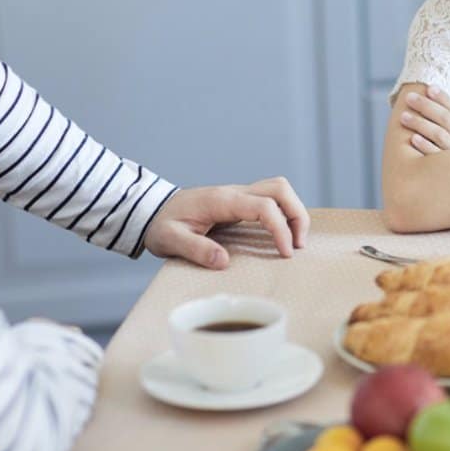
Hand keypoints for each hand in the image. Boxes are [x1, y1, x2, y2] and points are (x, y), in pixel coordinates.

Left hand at [144, 178, 309, 268]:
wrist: (151, 210)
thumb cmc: (161, 224)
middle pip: (280, 189)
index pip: (264, 206)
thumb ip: (195, 250)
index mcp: (222, 200)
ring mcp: (238, 194)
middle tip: (298, 244)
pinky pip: (271, 198)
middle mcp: (234, 192)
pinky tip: (282, 232)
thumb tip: (223, 261)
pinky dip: (283, 212)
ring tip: (295, 240)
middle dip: (297, 214)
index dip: (280, 229)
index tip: (285, 253)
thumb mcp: (170, 240)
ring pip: (279, 190)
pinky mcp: (240, 201)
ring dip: (293, 211)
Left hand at [399, 86, 449, 154]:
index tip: (429, 87)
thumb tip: (445, 117)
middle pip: (447, 120)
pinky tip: (412, 138)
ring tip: (404, 116)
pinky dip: (425, 146)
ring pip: (441, 135)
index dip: (444, 99)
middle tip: (409, 98)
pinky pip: (438, 158)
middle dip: (427, 106)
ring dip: (420, 124)